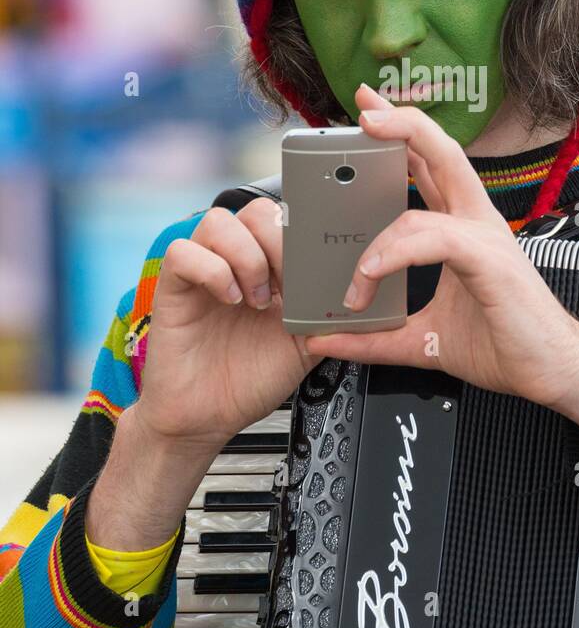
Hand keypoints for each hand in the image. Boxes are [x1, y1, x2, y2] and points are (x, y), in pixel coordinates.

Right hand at [135, 196, 313, 455]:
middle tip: (286, 284)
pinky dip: (211, 271)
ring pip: (217, 222)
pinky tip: (229, 299)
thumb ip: (326, 312)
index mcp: (268, 267)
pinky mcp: (171, 288)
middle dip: (278, 242)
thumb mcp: (305, 343)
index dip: (303, 233)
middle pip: (254, 210)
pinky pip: (182, 253)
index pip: (285, 217)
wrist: (209, 417)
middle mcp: (234, 261)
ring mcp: (202, 271)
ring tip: (258, 298)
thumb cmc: (251, 378)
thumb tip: (359, 291)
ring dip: (247, 256)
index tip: (316, 267)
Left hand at [305, 84, 578, 430]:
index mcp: (463, 228)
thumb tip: (324, 339)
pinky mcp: (489, 258)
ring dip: (379, 231)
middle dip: (400, 123)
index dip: (400, 135)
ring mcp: (485, 235)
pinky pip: (433, 237)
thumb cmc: (504, 345)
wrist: (551, 374)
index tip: (368, 116)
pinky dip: (395, 252)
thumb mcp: (423, 341)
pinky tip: (371, 275)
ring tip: (354, 278)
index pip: (428, 167)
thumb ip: (376, 338)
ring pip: (432, 189)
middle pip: (440, 150)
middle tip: (364, 112)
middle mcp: (476, 221)